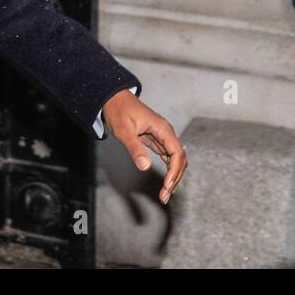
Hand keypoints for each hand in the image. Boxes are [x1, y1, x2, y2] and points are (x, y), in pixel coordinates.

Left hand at [102, 89, 186, 203]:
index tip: (167, 186)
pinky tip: (165, 182)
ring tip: (165, 193)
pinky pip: (167, 157)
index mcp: (162, 129)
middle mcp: (166, 133)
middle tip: (165, 195)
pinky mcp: (156, 140)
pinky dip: (168, 170)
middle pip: (180, 158)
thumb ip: (135, 148)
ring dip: (173, 176)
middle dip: (175, 177)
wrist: (114, 99)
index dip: (175, 171)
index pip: (177, 153)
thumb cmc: (119, 112)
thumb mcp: (124, 131)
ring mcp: (162, 137)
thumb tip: (145, 167)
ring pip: (175, 159)